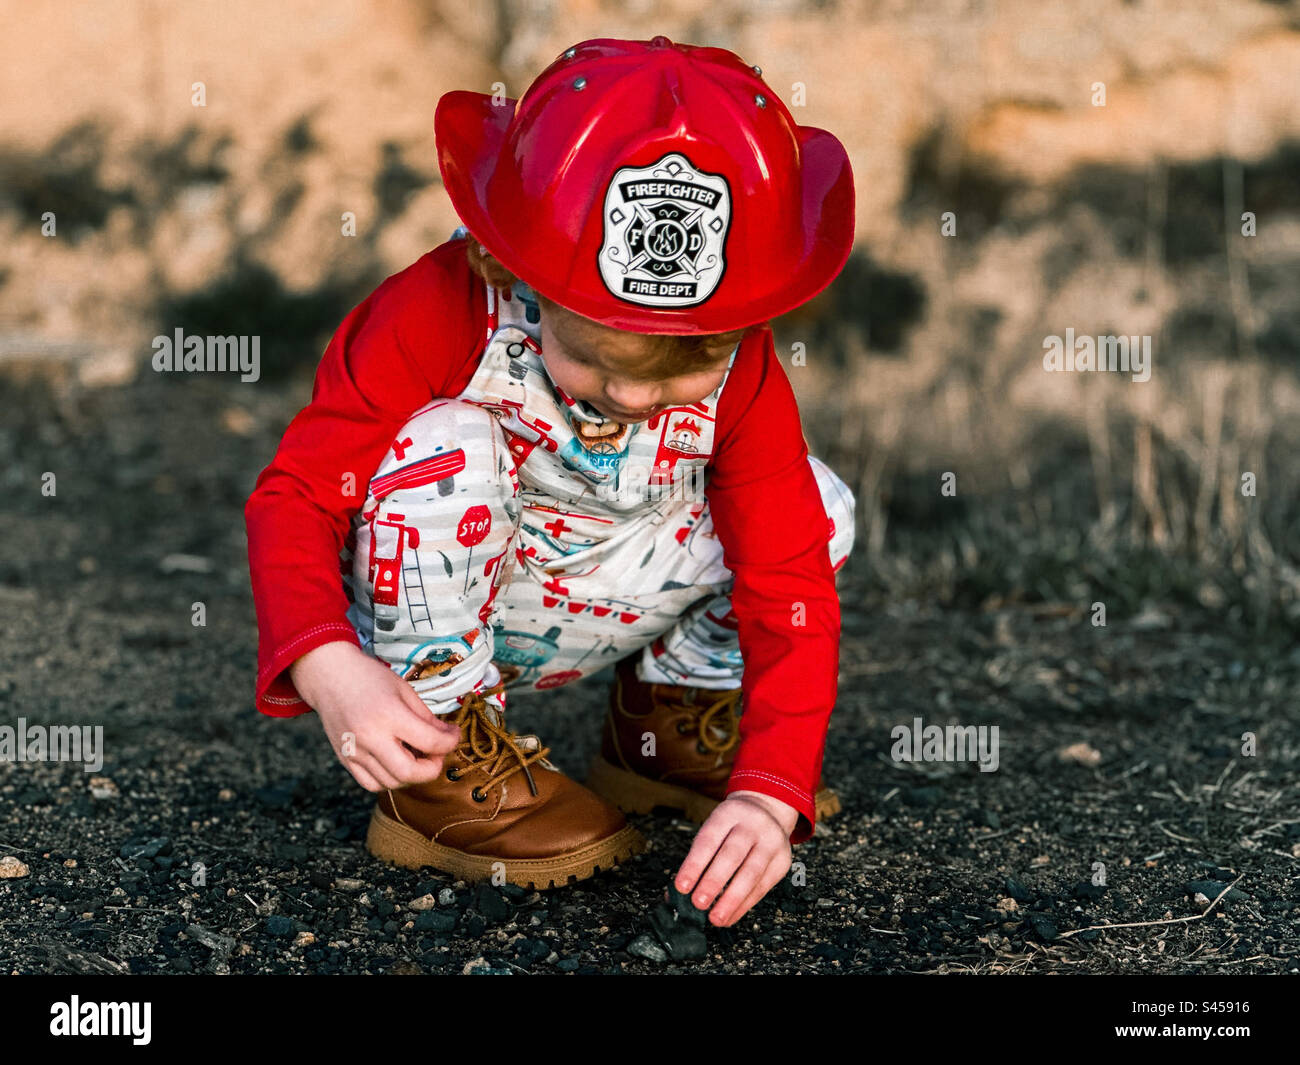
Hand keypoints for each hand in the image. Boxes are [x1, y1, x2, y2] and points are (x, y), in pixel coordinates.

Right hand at [289, 641, 459, 792]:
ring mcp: (355, 751)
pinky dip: (389, 780)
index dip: (450, 742)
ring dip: (412, 776)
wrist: (329, 676)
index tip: (454, 735)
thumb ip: (426, 717)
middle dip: (433, 768)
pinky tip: (396, 763)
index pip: (431, 742)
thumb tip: (447, 737)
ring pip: (391, 782)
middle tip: (437, 754)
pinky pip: (371, 784)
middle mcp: (370, 737)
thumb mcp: (404, 689)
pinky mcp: (345, 759)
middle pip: (410, 773)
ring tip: (417, 757)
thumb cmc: (369, 677)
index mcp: (389, 715)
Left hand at [674, 790, 797, 927]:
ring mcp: (771, 842)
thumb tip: (680, 893)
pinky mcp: (782, 861)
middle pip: (732, 855)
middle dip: (714, 882)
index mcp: (729, 813)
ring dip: (732, 900)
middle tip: (698, 903)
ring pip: (751, 873)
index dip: (694, 864)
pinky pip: (762, 887)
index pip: (709, 840)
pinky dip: (744, 905)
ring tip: (715, 918)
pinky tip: (730, 917)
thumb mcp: (716, 827)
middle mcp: (753, 825)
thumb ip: (700, 856)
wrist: (768, 811)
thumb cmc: (732, 826)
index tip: (681, 887)